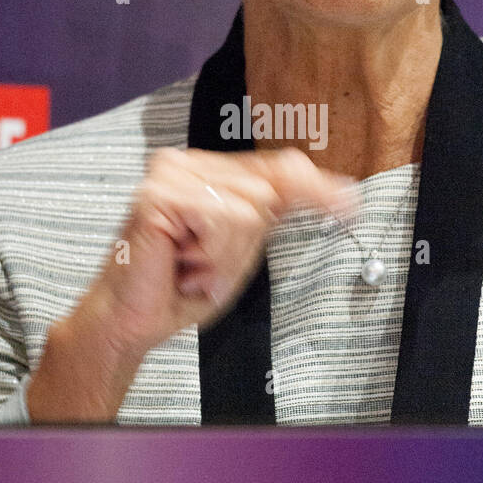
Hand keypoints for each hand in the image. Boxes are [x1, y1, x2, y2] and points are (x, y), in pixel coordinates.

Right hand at [27, 147, 356, 421]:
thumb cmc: (179, 286)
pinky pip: (221, 220)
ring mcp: (169, 173)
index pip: (274, 167)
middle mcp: (186, 163)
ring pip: (248, 209)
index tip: (350, 204)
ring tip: (193, 266)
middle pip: (266, 192)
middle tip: (205, 266)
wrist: (132, 319)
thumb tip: (339, 194)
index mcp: (207, 172)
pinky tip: (181, 263)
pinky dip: (211, 254)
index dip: (315, 187)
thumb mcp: (240, 248)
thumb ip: (275, 213)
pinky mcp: (159, 194)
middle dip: (245, 245)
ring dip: (226, 255)